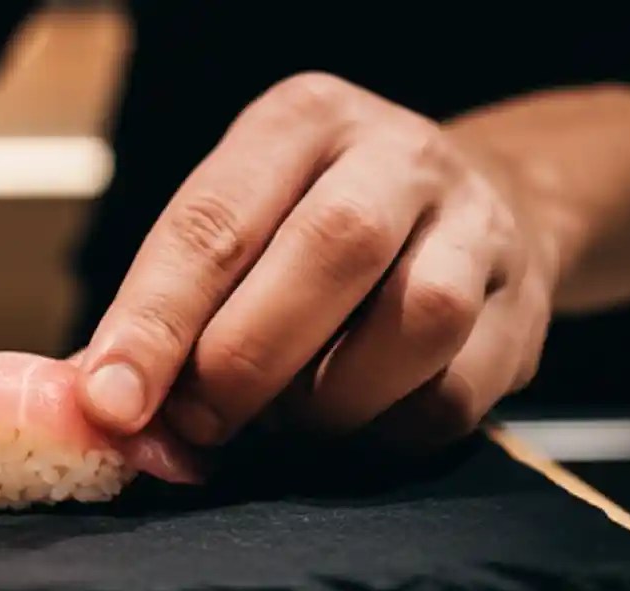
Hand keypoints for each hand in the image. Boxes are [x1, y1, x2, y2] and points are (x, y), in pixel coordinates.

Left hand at [76, 72, 557, 451]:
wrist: (472, 206)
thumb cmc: (311, 228)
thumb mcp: (238, 227)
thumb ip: (171, 308)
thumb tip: (104, 406)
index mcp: (300, 122)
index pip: (216, 220)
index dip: (156, 320)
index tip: (112, 401)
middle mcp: (397, 155)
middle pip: (330, 251)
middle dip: (245, 360)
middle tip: (199, 423)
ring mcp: (476, 225)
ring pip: (416, 321)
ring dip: (329, 398)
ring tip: (287, 415)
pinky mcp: (524, 308)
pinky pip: (455, 394)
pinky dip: (386, 429)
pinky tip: (355, 418)